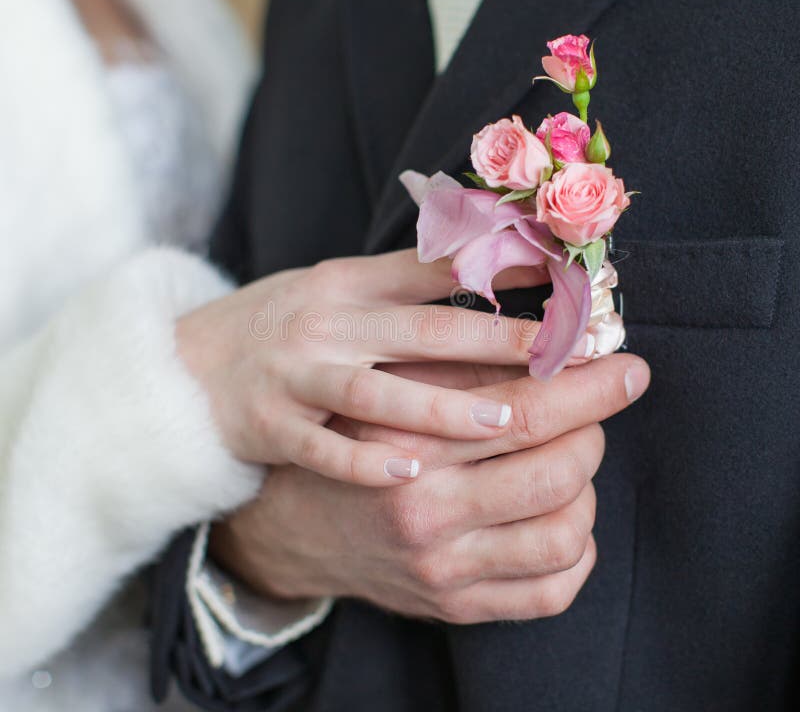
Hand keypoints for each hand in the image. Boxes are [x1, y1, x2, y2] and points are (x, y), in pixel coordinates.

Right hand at [177, 250, 564, 485]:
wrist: (187, 365)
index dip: (502, 274)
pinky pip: (320, 449)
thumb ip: (408, 277)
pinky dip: (363, 463)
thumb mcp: (338, 285)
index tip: (564, 284)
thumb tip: (490, 254)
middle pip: (420, 333)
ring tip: (504, 422)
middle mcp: (325, 325)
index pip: (435, 272)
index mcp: (347, 283)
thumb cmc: (284, 322)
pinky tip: (410, 475)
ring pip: (375, 395)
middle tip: (560, 355)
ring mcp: (294, 377)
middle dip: (495, 343)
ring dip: (440, 408)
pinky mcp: (269, 427)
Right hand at [209, 353, 648, 623]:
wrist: (288, 524)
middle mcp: (424, 512)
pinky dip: (578, 551)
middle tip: (589, 408)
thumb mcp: (386, 385)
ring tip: (566, 459)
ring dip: (587, 488)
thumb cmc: (346, 437)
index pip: (524, 407)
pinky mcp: (454, 605)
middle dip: (594, 428)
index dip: (589, 383)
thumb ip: (461, 362)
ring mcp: (441, 568)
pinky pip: (551, 592)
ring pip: (567, 533)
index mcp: (407, 443)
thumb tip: (545, 338)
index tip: (626, 365)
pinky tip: (559, 515)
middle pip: (558, 469)